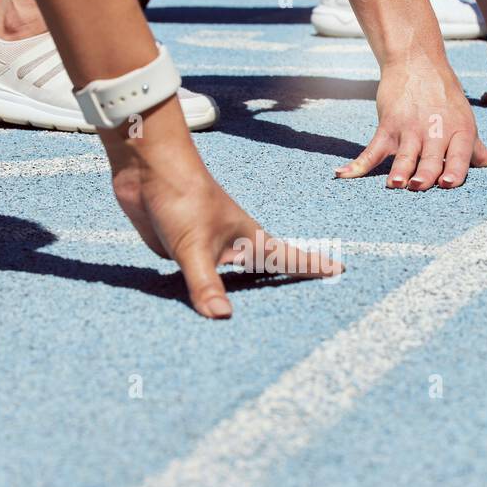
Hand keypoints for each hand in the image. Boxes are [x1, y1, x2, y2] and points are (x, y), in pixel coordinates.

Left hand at [105, 99, 342, 317]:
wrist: (146, 168)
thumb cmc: (182, 196)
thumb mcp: (195, 246)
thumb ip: (207, 284)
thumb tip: (222, 318)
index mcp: (248, 239)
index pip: (289, 257)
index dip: (313, 265)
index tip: (340, 269)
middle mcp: (231, 245)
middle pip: (262, 272)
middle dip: (280, 284)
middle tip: (303, 304)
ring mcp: (206, 248)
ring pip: (228, 279)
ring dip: (240, 293)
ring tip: (257, 312)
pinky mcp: (181, 249)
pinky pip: (196, 280)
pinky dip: (202, 291)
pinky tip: (201, 305)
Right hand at [335, 60, 486, 190]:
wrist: (416, 62)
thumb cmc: (444, 96)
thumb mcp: (465, 119)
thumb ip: (478, 147)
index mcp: (459, 132)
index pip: (459, 155)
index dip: (454, 170)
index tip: (446, 183)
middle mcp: (436, 131)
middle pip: (430, 158)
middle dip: (423, 173)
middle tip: (417, 186)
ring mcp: (410, 129)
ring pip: (404, 154)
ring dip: (398, 168)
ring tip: (394, 183)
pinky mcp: (388, 125)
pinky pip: (372, 148)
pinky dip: (357, 163)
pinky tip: (343, 174)